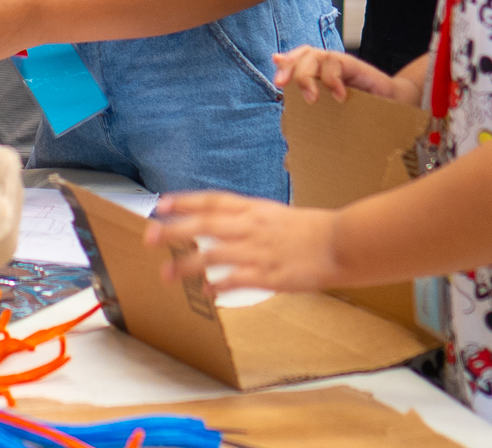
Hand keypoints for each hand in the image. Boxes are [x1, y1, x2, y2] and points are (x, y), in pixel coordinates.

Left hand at [145, 192, 342, 294]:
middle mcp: (251, 226)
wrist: (342, 243)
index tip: (160, 204)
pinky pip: (237, 279)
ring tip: (166, 273)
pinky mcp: (270, 274)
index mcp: (254, 209)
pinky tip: (206, 292)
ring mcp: (259, 250)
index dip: (185, 201)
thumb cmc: (309, 230)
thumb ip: (246, 220)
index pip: (212, 200)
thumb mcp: (274, 215)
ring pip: (214, 253)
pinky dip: (219, 285)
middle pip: (205, 224)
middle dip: (174, 229)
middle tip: (149, 235)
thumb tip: (219, 226)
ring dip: (187, 264)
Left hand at [274, 46, 417, 105]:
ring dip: (309, 75)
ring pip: (320, 56)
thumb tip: (286, 138)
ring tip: (312, 99)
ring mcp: (344, 64)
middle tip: (284, 86)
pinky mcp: (357, 67)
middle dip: (292, 69)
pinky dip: (334, 80)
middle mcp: (331, 64)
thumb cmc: (361, 109)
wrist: (394, 104)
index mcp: (320, 72)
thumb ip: (310, 108)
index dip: (286, 64)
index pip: (299, 58)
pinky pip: (339, 64)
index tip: (278, 81)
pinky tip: (339, 97)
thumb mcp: (330, 110)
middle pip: (306, 54)